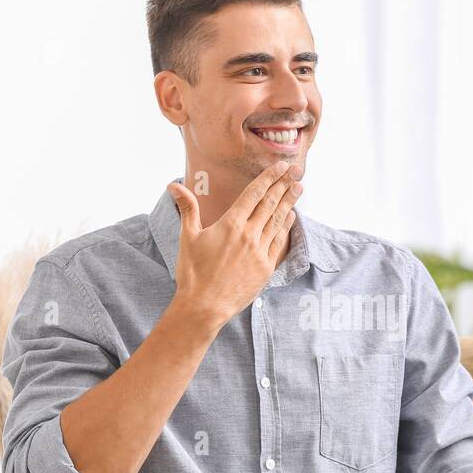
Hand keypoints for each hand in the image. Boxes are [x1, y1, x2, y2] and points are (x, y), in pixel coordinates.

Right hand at [166, 160, 302, 327]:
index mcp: (230, 225)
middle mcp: (248, 235)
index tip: (281, 166)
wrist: (204, 306)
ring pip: (278, 221)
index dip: (269, 178)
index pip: (254, 194)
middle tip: (297, 171)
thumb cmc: (193, 273)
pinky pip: (279, 242)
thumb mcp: (187, 238)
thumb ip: (187, 209)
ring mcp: (259, 252)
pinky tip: (291, 216)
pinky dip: (286, 227)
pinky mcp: (266, 268)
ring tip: (298, 187)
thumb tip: (173, 186)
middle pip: (270, 204)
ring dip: (289, 202)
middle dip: (284, 185)